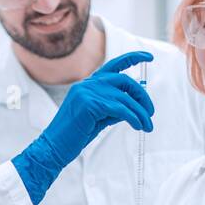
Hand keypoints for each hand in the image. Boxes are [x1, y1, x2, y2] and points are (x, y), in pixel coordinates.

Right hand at [11, 51, 154, 204]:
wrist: (53, 147)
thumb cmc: (74, 135)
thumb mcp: (98, 118)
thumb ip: (113, 108)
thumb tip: (135, 106)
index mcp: (87, 84)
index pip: (113, 65)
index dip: (132, 58)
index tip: (149, 57)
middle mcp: (87, 84)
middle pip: (124, 81)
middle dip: (142, 96)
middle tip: (150, 113)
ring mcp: (87, 92)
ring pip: (125, 97)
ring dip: (140, 112)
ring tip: (147, 126)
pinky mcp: (90, 104)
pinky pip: (120, 108)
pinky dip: (133, 117)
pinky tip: (139, 126)